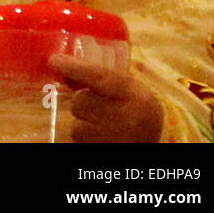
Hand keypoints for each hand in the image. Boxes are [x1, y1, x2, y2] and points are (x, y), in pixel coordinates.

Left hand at [48, 53, 164, 142]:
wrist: (158, 141)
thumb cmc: (140, 112)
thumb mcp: (128, 91)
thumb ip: (98, 78)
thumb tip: (61, 65)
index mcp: (137, 98)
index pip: (100, 78)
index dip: (75, 68)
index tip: (55, 61)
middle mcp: (128, 119)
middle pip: (80, 102)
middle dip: (82, 102)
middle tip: (97, 107)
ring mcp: (116, 140)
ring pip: (77, 125)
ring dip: (83, 123)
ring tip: (102, 125)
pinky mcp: (104, 151)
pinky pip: (80, 141)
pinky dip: (86, 138)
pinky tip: (100, 136)